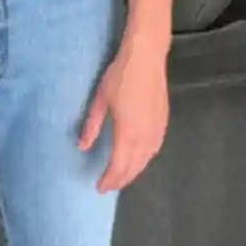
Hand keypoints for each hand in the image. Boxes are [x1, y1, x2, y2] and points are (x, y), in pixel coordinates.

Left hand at [78, 39, 168, 193]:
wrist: (146, 57)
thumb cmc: (120, 76)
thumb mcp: (100, 100)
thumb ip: (92, 126)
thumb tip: (82, 147)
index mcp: (127, 132)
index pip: (118, 166)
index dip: (109, 180)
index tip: (99, 188)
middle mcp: (145, 136)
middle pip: (133, 167)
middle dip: (120, 180)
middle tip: (108, 187)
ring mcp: (157, 130)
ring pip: (146, 160)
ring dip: (133, 172)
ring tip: (121, 177)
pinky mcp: (163, 122)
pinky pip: (154, 150)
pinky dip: (144, 160)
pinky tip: (138, 160)